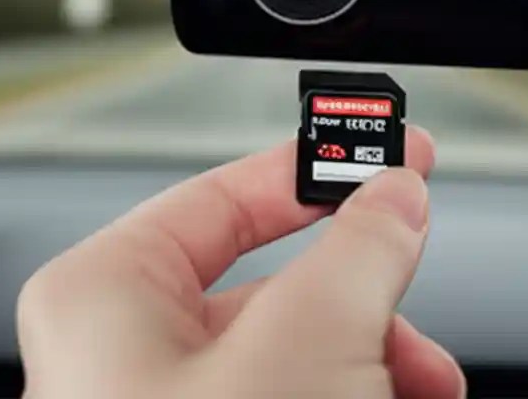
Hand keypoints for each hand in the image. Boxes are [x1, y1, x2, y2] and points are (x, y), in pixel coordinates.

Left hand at [16, 127, 464, 398]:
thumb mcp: (308, 339)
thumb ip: (359, 250)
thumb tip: (392, 196)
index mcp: (103, 297)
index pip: (224, 194)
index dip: (316, 167)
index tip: (387, 153)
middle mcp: (118, 357)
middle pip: (272, 288)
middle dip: (364, 300)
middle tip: (416, 301)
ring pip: (291, 358)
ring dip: (372, 362)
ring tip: (424, 384)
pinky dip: (350, 396)